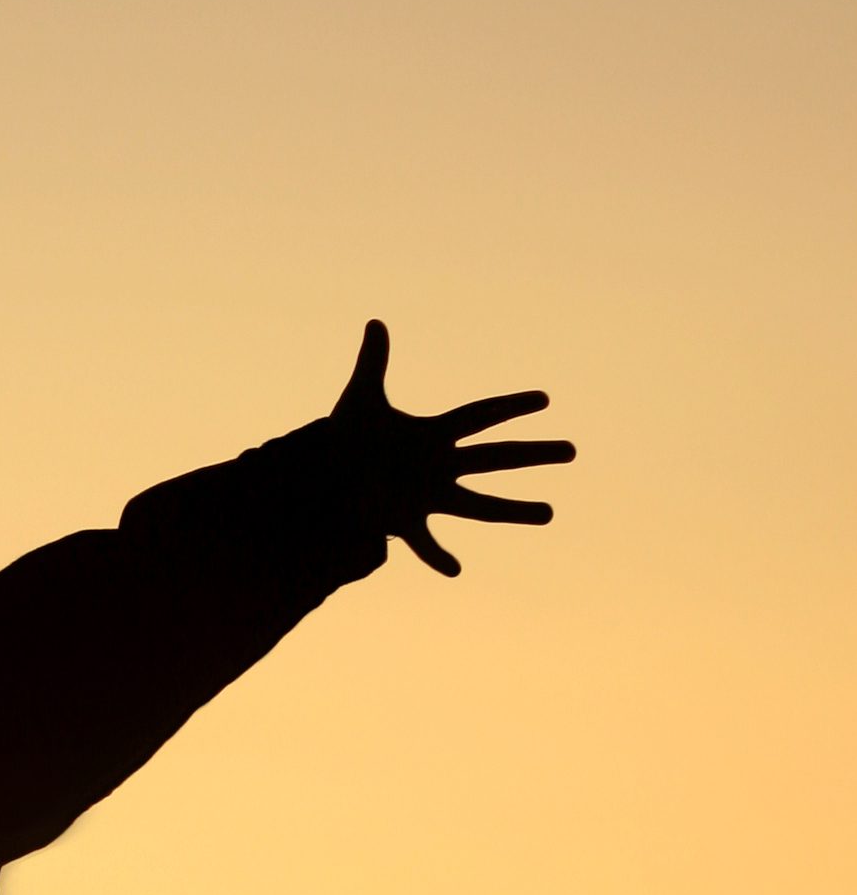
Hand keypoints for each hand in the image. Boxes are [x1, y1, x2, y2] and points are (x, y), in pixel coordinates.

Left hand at [329, 320, 573, 576]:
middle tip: (572, 450)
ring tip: (550, 513)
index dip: (509, 406)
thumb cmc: (341, 438)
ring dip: (512, 509)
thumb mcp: (360, 399)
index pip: (479, 416)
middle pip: (494, 457)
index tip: (545, 399)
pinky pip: (424, 542)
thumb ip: (372, 362)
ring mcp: (425, 496)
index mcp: (431, 435)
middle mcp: (437, 466)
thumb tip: (375, 322)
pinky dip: (437, 557)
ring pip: (477, 505)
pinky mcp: (403, 521)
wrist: (321, 476)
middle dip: (532, 453)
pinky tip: (456, 571)